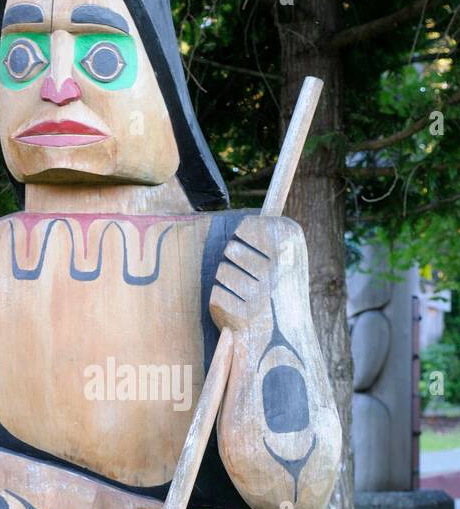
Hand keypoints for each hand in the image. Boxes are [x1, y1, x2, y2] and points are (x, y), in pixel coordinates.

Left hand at [209, 213, 305, 332]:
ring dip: (229, 283)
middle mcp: (279, 266)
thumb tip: (280, 173)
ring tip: (249, 295)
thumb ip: (272, 224)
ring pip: (222, 272)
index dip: (243, 238)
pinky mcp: (243, 314)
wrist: (287, 335)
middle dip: (236, 263)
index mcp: (291, 244)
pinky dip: (223, 302)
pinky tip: (242, 312)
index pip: (246, 226)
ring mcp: (261, 292)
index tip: (257, 252)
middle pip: (231, 249)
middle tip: (255, 279)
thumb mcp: (287, 251)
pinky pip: (216, 295)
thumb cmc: (281, 286)